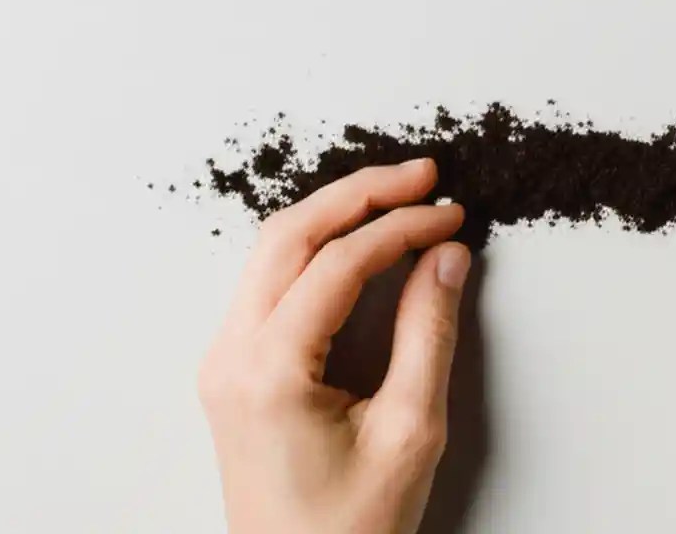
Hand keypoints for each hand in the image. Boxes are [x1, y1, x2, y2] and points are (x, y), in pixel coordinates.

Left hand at [198, 159, 470, 533]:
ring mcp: (224, 361)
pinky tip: (359, 239)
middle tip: (424, 176)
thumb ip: (427, 334)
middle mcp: (231, 356)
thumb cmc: (350, 531)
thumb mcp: (408, 432)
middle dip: (360, 194)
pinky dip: (317, 248)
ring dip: (336, 213)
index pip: (336, 264)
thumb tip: (445, 258)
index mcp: (268, 372)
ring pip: (272, 250)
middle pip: (288, 235)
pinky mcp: (234, 369)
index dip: (401, 229)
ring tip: (398, 196)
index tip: (451, 216)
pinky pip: (269, 282)